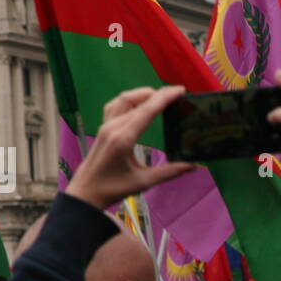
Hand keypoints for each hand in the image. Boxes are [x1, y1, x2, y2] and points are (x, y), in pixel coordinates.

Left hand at [65, 85, 195, 209]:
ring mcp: (105, 125)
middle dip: (157, 94)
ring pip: (123, 99)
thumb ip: (170, 172)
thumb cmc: (114, 188)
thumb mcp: (144, 181)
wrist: (86, 190)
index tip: (180, 90)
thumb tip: (194, 165)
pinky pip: (114, 106)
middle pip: (135, 101)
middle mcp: (113, 127)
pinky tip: (139, 103)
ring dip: (142, 94)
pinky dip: (129, 99)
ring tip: (161, 96)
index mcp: (123, 139)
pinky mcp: (102, 127)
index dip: (164, 98)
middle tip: (176, 94)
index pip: (146, 111)